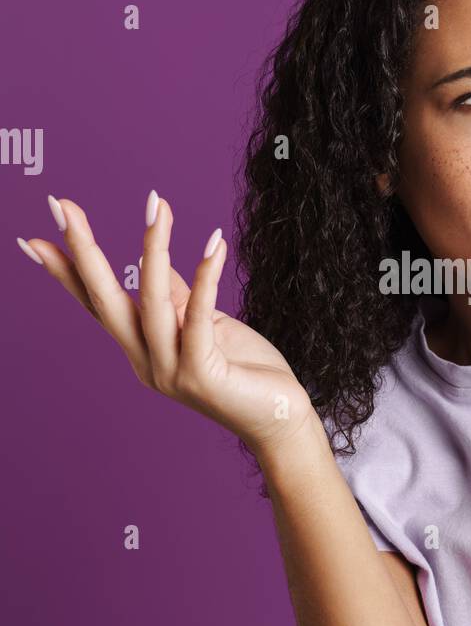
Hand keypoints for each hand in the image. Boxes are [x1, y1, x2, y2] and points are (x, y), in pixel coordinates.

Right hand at [18, 191, 314, 455]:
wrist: (281, 420)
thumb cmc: (244, 371)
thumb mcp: (206, 326)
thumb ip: (180, 298)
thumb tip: (155, 260)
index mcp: (141, 349)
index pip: (96, 304)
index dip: (66, 272)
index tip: (33, 239)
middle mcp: (146, 362)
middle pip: (105, 300)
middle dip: (83, 251)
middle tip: (61, 207)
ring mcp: (170, 372)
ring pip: (152, 302)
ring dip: (153, 248)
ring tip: (157, 205)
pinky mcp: (201, 375)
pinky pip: (199, 317)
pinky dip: (206, 276)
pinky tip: (212, 243)